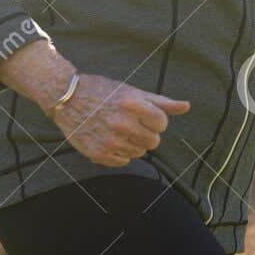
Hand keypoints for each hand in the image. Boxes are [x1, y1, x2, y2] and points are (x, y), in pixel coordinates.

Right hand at [48, 73, 190, 167]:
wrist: (67, 98)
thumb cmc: (103, 92)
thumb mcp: (133, 92)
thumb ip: (161, 102)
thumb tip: (187, 106)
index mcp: (133, 104)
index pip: (162, 124)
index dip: (156, 120)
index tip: (144, 116)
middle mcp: (122, 123)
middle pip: (153, 141)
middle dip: (146, 134)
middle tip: (130, 124)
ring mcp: (110, 140)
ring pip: (139, 153)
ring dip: (133, 144)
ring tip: (118, 131)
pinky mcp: (98, 153)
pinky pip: (123, 162)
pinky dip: (120, 154)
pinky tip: (109, 140)